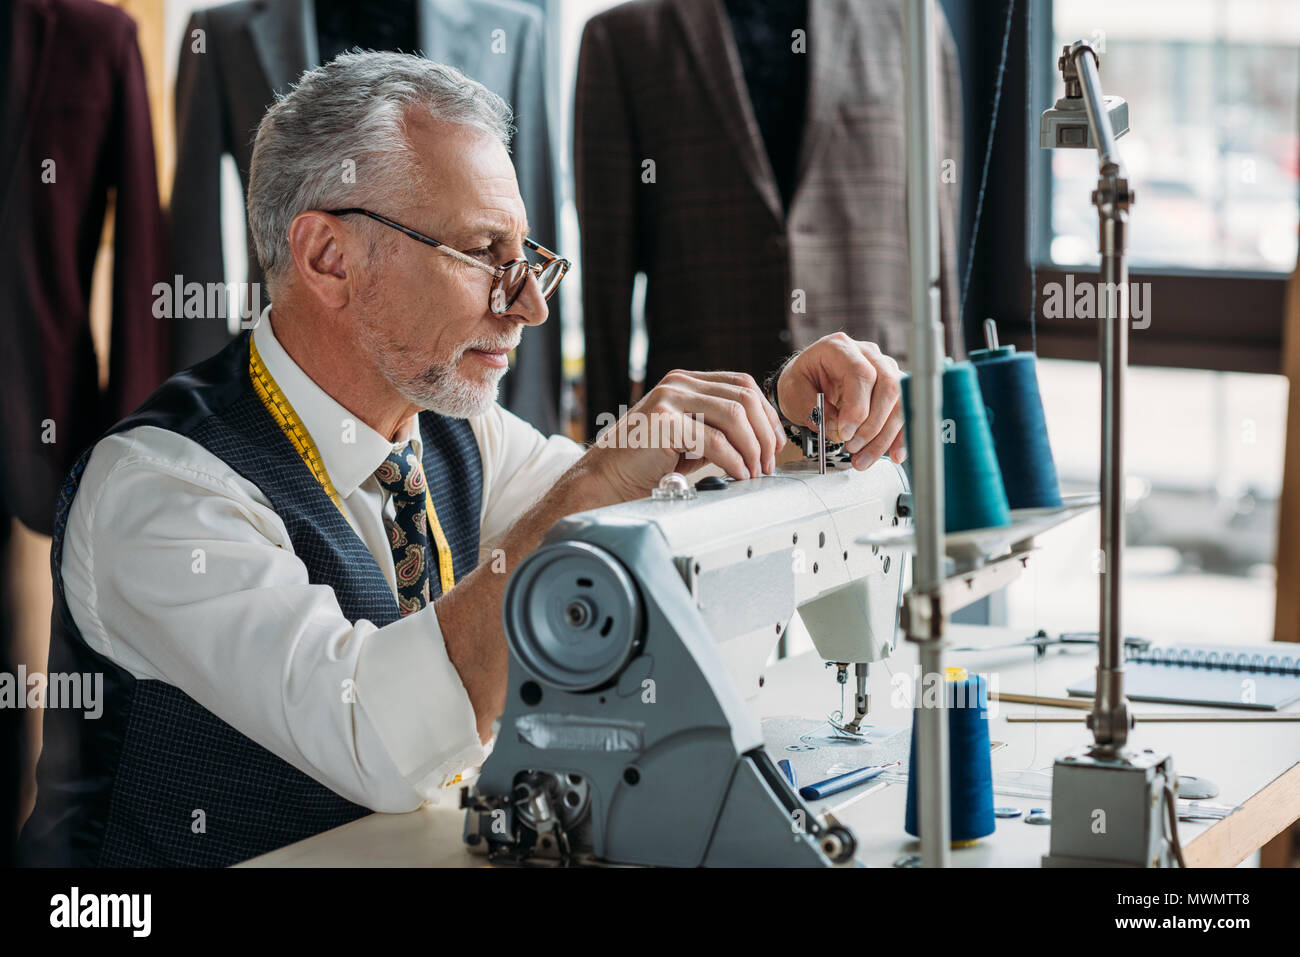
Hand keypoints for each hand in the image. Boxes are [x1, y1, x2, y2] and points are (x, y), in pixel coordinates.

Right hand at [585, 370, 786, 501]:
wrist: (605, 480)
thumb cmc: (643, 464)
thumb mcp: (687, 438)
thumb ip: (715, 428)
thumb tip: (760, 441)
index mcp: (685, 382)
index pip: (742, 385)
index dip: (767, 414)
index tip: (774, 443)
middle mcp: (677, 383)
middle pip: (744, 396)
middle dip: (765, 433)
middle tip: (768, 462)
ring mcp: (669, 399)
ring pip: (734, 415)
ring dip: (752, 447)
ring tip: (755, 471)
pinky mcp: (663, 422)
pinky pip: (714, 441)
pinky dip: (734, 461)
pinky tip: (737, 475)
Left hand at [776, 332, 905, 469]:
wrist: (807, 378)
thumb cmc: (801, 381)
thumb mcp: (795, 393)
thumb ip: (816, 410)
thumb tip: (840, 430)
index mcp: (840, 347)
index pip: (861, 374)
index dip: (858, 407)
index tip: (845, 432)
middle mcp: (868, 354)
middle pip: (888, 386)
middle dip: (873, 424)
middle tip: (852, 447)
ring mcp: (884, 369)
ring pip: (899, 402)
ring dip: (883, 437)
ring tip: (862, 459)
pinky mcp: (892, 388)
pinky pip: (903, 412)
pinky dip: (900, 436)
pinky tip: (895, 455)